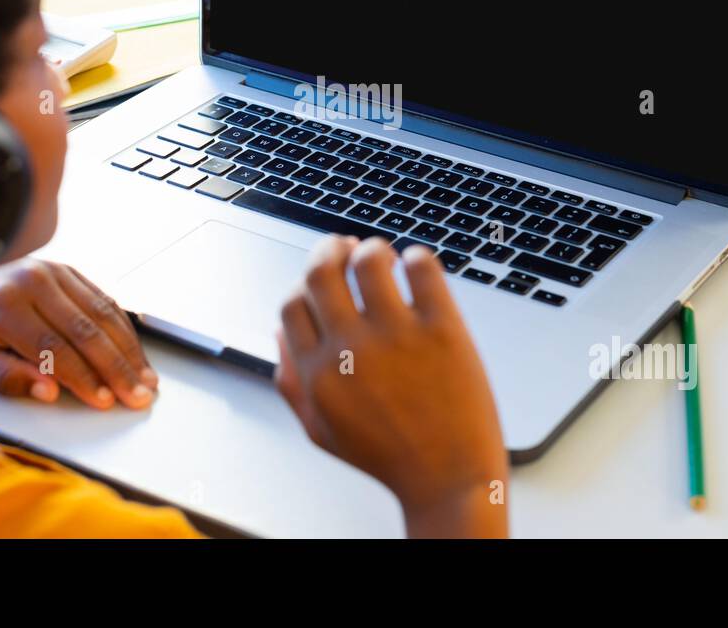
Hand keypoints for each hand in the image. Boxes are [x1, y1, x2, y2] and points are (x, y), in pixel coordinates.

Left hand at [0, 258, 156, 409]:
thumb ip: (2, 377)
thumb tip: (46, 391)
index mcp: (2, 304)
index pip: (52, 347)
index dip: (82, 377)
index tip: (103, 402)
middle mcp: (32, 280)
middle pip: (85, 330)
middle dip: (116, 368)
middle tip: (138, 397)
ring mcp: (54, 271)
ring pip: (102, 314)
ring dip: (129, 351)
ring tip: (147, 381)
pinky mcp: (69, 271)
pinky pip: (104, 301)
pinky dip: (125, 331)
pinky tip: (137, 356)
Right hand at [276, 236, 508, 537]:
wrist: (450, 480)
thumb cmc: (390, 457)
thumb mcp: (322, 431)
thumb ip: (291, 382)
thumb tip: (278, 332)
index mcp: (318, 373)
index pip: (292, 303)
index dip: (304, 283)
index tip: (321, 278)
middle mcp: (351, 349)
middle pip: (321, 270)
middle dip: (328, 248)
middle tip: (344, 246)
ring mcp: (397, 336)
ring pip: (369, 258)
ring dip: (372, 248)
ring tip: (384, 257)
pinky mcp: (442, 328)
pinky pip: (423, 267)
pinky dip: (416, 257)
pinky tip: (417, 269)